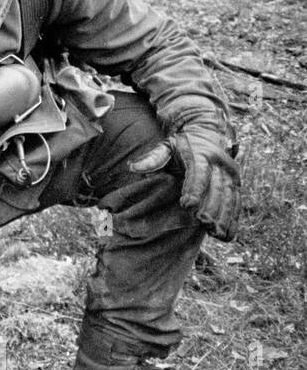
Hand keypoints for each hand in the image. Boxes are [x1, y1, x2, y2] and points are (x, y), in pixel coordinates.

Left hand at [129, 118, 239, 240]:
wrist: (208, 133)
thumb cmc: (182, 145)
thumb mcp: (167, 146)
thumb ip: (153, 158)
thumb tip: (133, 167)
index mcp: (201, 155)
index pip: (198, 173)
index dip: (194, 189)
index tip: (187, 205)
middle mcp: (219, 164)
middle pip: (217, 187)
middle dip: (211, 207)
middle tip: (203, 223)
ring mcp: (230, 174)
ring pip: (229, 197)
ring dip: (224, 216)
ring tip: (216, 233)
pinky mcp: (236, 183)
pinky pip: (236, 202)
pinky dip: (233, 219)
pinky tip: (228, 236)